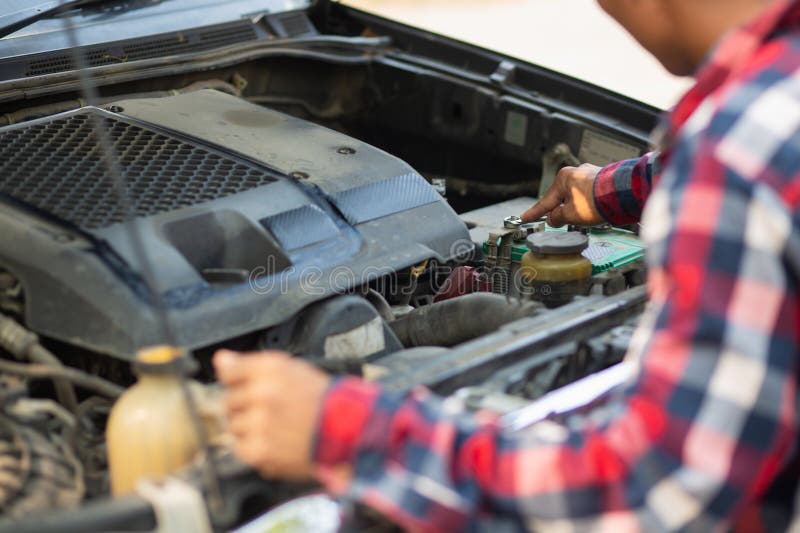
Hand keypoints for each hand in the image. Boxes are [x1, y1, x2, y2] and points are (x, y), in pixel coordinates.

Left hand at [214, 350, 331, 479]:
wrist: (347, 430)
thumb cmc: (323, 400)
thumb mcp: (291, 369)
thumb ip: (251, 365)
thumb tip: (221, 359)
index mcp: (271, 368)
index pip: (230, 372)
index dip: (238, 382)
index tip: (248, 388)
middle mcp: (263, 392)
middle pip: (228, 400)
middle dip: (244, 406)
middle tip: (270, 410)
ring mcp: (260, 423)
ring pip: (233, 425)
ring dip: (248, 428)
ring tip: (275, 427)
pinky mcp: (260, 450)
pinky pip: (240, 447)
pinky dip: (253, 447)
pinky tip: (275, 441)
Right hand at [521, 164, 604, 226]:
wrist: (623, 193)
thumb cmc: (596, 202)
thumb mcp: (570, 215)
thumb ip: (558, 217)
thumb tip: (553, 218)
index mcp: (563, 179)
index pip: (545, 200)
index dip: (535, 212)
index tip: (525, 217)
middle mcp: (576, 173)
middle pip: (562, 196)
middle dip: (560, 210)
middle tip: (558, 222)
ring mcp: (591, 174)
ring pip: (576, 195)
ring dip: (576, 207)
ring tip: (584, 218)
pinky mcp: (603, 179)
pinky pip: (589, 193)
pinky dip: (588, 203)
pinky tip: (594, 210)